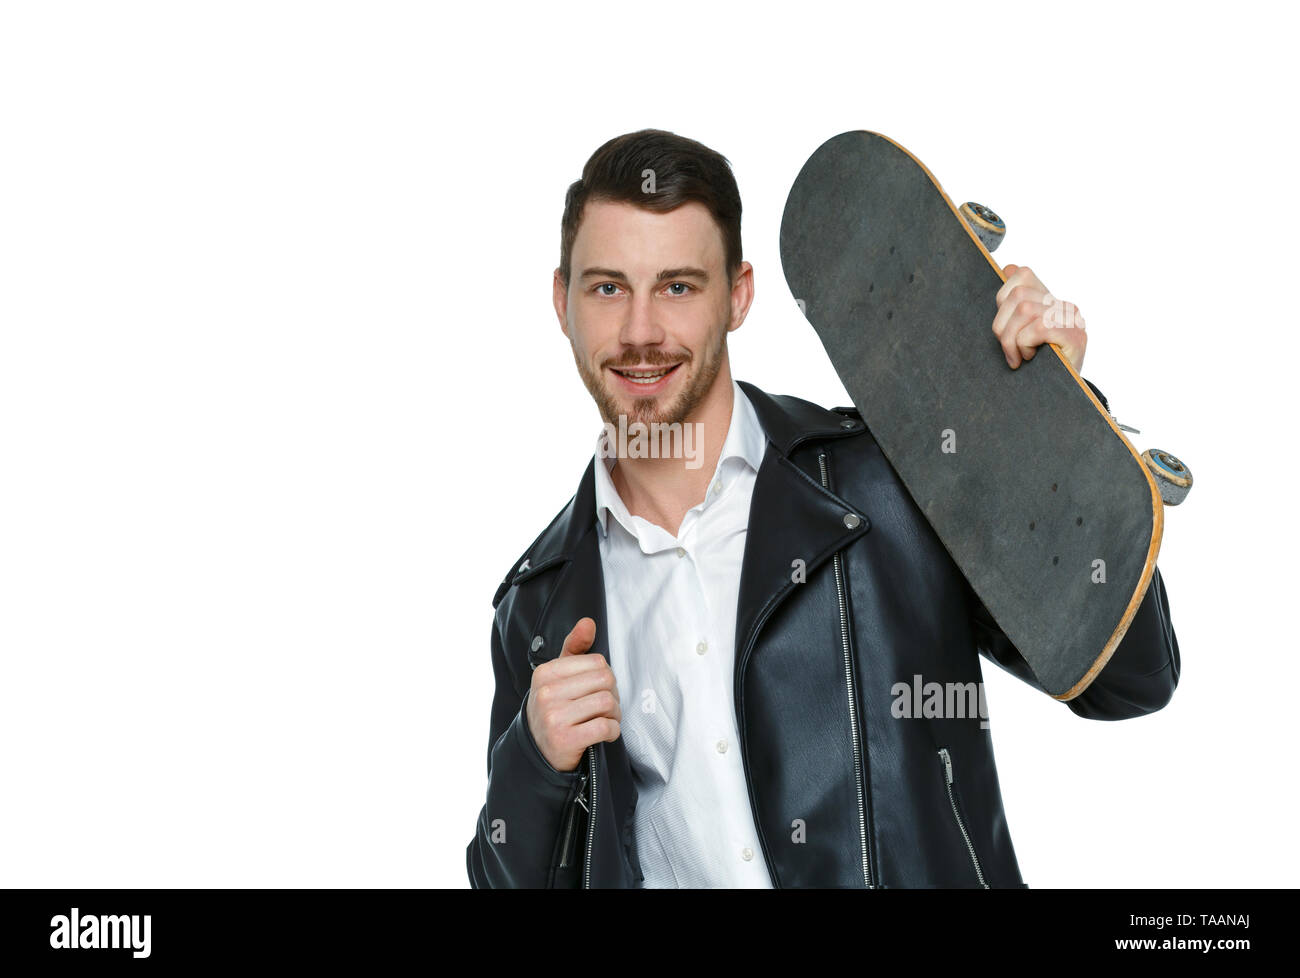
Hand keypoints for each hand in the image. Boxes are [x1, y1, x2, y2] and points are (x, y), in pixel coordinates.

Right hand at [525, 617, 621, 772]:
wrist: (538, 750)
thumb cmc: (554, 708)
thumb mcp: (558, 677)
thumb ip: (574, 648)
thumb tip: (588, 623)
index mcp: (545, 673)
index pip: (597, 662)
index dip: (606, 676)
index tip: (599, 689)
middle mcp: (546, 693)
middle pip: (605, 681)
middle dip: (614, 695)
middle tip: (607, 706)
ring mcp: (554, 717)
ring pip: (607, 703)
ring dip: (615, 714)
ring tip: (606, 719)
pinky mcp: (565, 740)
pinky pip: (605, 728)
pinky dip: (612, 731)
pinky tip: (605, 733)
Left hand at [992, 264, 1086, 371]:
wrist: (1060, 396)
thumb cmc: (1039, 366)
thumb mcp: (1022, 333)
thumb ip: (1016, 305)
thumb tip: (1007, 267)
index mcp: (1050, 301)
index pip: (1021, 275)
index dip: (1002, 297)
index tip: (1004, 325)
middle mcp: (1064, 305)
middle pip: (1017, 295)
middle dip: (1002, 325)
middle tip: (1008, 349)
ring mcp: (1071, 319)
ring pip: (1024, 311)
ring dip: (1012, 339)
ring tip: (1019, 356)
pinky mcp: (1074, 336)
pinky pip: (1037, 329)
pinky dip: (1025, 345)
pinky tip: (1030, 357)